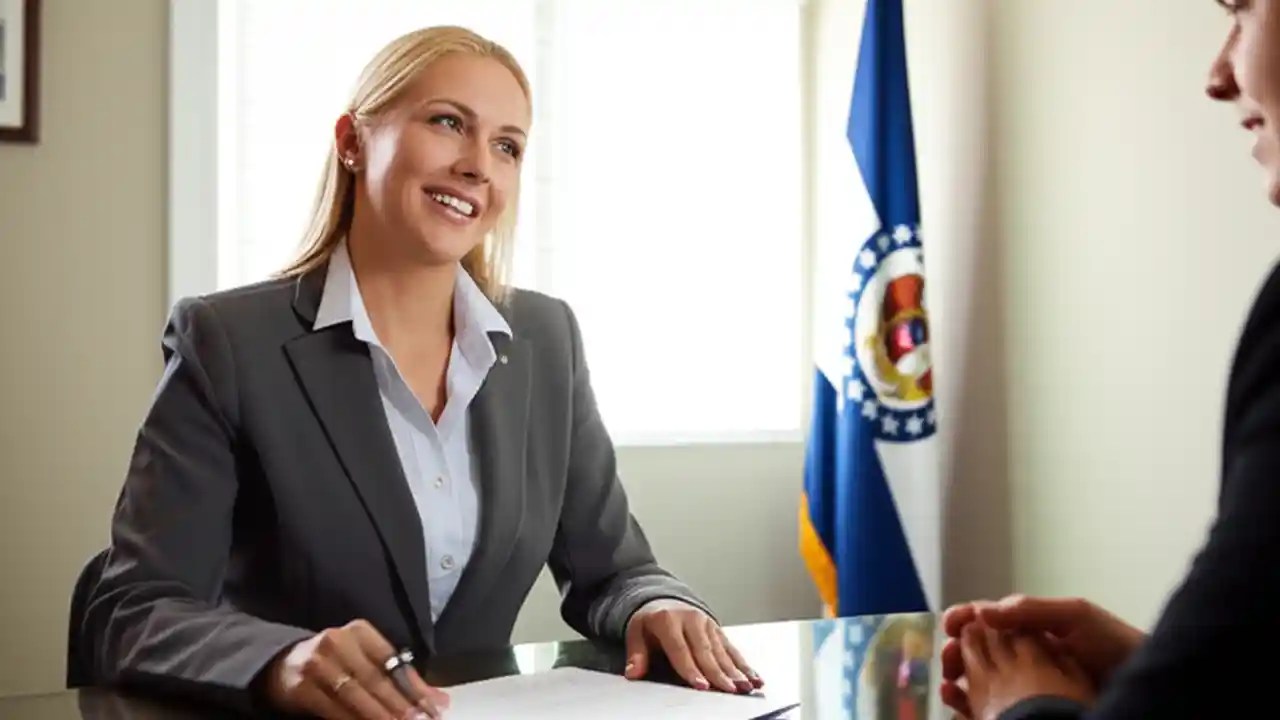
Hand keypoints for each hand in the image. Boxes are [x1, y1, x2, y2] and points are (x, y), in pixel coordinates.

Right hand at [263, 619, 450, 719]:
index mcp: (359, 631)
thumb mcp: (366, 659)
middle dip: (401, 706)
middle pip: (376, 679)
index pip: (393, 661)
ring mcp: (316, 664)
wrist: (281, 664)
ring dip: (380, 716)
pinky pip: (333, 710)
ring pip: (356, 696)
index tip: (436, 709)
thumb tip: (441, 700)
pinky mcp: (301, 688)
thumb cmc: (335, 662)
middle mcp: (337, 642)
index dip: (415, 687)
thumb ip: (402, 678)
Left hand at [623, 599, 762, 693]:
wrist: (663, 599)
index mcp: (669, 620)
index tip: (701, 686)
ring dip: (736, 670)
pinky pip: (732, 649)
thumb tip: (633, 672)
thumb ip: (636, 653)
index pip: (681, 649)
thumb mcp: (636, 632)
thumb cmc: (650, 621)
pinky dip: (745, 664)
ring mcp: (708, 625)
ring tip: (746, 686)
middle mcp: (692, 620)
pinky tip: (754, 677)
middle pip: (706, 652)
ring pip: (723, 651)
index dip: (691, 669)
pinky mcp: (718, 630)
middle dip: (719, 673)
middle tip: (730, 690)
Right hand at [940, 595, 1143, 716]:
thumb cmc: (1115, 644)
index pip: (984, 619)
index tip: (950, 626)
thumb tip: (985, 611)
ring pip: (979, 679)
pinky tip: (963, 708)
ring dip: (958, 680)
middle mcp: (1022, 652)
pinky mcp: (1031, 708)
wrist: (1147, 684)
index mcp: (1028, 626)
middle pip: (974, 650)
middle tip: (948, 662)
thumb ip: (1030, 609)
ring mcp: (1026, 681)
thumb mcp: (1074, 615)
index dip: (962, 619)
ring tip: (951, 686)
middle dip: (953, 652)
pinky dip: (972, 707)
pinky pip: (994, 705)